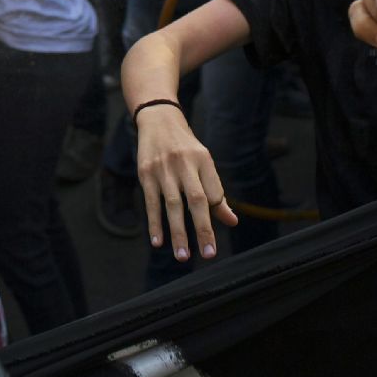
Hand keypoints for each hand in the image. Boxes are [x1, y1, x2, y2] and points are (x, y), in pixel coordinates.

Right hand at [135, 104, 237, 260]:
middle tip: (208, 254)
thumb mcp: (203, 163)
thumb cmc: (185, 148)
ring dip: (177, 232)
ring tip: (182, 256)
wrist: (157, 120)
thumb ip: (216, 193)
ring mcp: (163, 168)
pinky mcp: (145, 173)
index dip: (215, 213)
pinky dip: (154, 223)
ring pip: (172, 204)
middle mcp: (184, 164)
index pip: (213, 193)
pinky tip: (158, 241)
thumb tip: (231, 221)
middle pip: (196, 200)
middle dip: (202, 229)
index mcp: (203, 160)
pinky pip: (151, 202)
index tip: (212, 238)